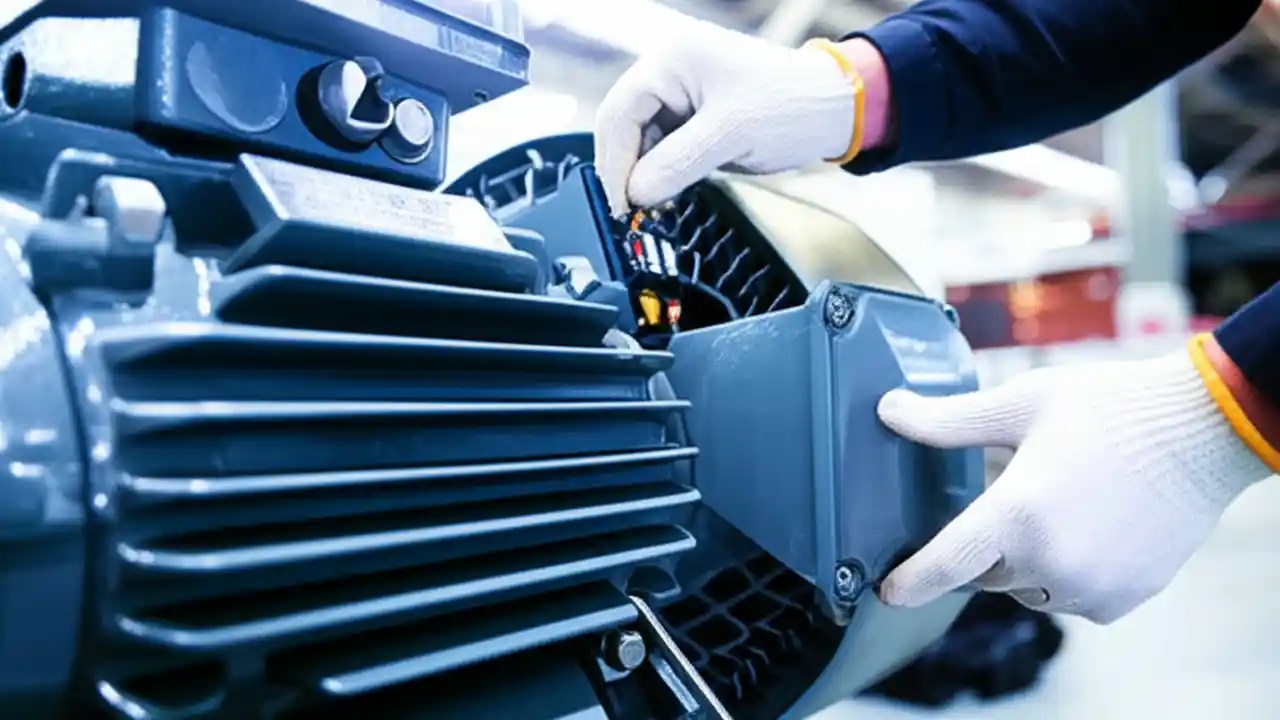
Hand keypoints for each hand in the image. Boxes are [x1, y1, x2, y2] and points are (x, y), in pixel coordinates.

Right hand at [593, 21, 857, 215]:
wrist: (834, 109)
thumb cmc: (790, 106)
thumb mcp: (730, 135)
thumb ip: (676, 164)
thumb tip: (634, 194)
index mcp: (672, 59)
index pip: (620, 110)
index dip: (615, 160)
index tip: (621, 203)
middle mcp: (669, 72)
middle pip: (623, 124)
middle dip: (624, 169)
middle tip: (629, 211)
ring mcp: (680, 96)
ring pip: (640, 140)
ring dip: (642, 175)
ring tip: (653, 207)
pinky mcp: (694, 120)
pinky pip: (662, 149)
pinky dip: (661, 174)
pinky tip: (667, 196)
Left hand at [876, 348, 1269, 623]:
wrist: (1202, 431)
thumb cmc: (1110, 409)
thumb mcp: (1021, 403)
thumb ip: (949, 420)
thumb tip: (889, 411)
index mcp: (1018, 513)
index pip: (945, 565)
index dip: (910, 582)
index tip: (886, 592)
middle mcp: (1051, 562)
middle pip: (985, 571)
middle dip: (987, 541)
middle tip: (1019, 492)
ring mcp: (1089, 587)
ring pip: (1026, 589)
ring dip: (1026, 561)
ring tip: (1059, 505)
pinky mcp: (1122, 599)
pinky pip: (1071, 599)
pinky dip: (1068, 575)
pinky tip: (1089, 529)